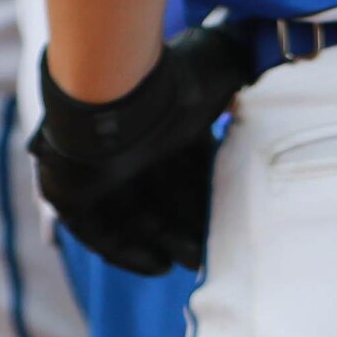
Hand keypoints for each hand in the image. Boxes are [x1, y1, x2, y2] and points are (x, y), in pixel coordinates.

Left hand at [30, 23, 253, 276]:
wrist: (111, 95)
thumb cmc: (169, 86)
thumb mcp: (222, 71)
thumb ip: (242, 76)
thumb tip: (264, 77)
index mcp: (159, 121)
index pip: (188, 165)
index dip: (210, 193)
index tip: (232, 217)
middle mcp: (128, 147)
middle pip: (164, 195)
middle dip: (191, 223)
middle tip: (217, 249)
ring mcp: (98, 174)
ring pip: (137, 216)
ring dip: (167, 239)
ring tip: (196, 261)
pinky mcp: (72, 198)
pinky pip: (101, 234)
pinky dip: (129, 252)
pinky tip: (159, 265)